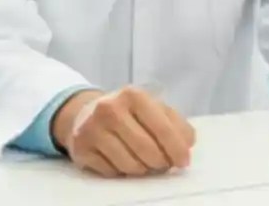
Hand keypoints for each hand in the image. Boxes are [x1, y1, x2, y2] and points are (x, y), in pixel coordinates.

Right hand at [52, 86, 195, 177]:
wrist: (86, 113)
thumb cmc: (128, 112)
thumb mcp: (152, 107)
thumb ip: (174, 122)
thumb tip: (187, 144)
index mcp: (133, 95)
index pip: (162, 127)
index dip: (176, 148)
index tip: (184, 161)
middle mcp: (110, 109)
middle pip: (146, 149)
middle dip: (161, 162)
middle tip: (165, 164)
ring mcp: (92, 130)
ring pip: (129, 164)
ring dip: (144, 169)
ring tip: (147, 163)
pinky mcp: (81, 150)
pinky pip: (112, 172)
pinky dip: (124, 172)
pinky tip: (125, 161)